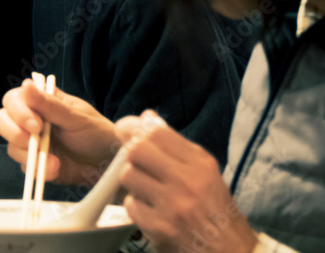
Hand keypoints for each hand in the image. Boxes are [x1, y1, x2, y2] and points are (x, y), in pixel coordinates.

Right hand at [0, 79, 120, 185]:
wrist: (108, 164)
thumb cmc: (97, 133)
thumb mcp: (76, 117)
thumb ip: (49, 104)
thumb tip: (26, 85)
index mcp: (40, 102)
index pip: (13, 100)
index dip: (18, 112)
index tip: (36, 125)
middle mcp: (30, 120)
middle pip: (0, 120)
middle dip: (13, 132)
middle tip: (33, 140)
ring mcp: (30, 143)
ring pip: (10, 146)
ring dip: (30, 155)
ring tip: (55, 161)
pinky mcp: (34, 163)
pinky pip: (24, 167)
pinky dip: (39, 169)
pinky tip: (56, 169)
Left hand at [115, 112, 257, 252]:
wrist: (229, 250)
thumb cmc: (214, 208)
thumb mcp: (204, 171)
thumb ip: (174, 144)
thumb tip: (146, 117)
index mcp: (200, 164)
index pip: (156, 133)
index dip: (134, 128)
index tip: (127, 130)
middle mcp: (188, 182)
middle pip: (137, 150)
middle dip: (131, 154)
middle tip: (136, 162)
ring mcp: (172, 206)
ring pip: (128, 176)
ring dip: (133, 182)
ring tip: (147, 189)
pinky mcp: (159, 228)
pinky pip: (131, 205)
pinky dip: (137, 207)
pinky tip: (151, 210)